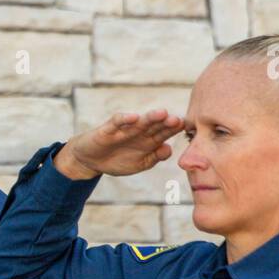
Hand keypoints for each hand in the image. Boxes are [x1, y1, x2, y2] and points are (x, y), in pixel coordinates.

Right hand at [54, 109, 183, 179]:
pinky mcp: (108, 129)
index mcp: (149, 140)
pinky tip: (133, 117)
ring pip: (140, 121)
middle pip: (155, 125)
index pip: (165, 132)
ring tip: (161, 114)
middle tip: (178, 120)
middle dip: (166, 122)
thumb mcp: (139, 164)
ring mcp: (124, 129)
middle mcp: (139, 131)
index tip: (186, 129)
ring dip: (150, 117)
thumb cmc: (118, 160)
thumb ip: (155, 157)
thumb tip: (169, 149)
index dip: (174, 130)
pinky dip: (125, 119)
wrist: (91, 160)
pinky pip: (117, 122)